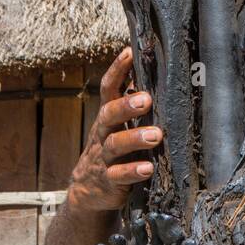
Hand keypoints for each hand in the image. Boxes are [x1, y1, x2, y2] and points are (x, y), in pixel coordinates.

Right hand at [67, 47, 163, 211]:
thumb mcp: (119, 126)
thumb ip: (132, 105)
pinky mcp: (108, 181)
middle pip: (109, 115)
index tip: (130, 51)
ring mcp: (103, 158)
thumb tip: (156, 73)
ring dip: (134, 138)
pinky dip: (132, 171)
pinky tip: (148, 168)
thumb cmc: (113, 151)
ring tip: (156, 135)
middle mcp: (103, 134)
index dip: (118, 70)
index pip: (109, 88)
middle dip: (126, 105)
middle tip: (146, 99)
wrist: (88, 193)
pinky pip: (118, 176)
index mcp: (108, 117)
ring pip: (114, 145)